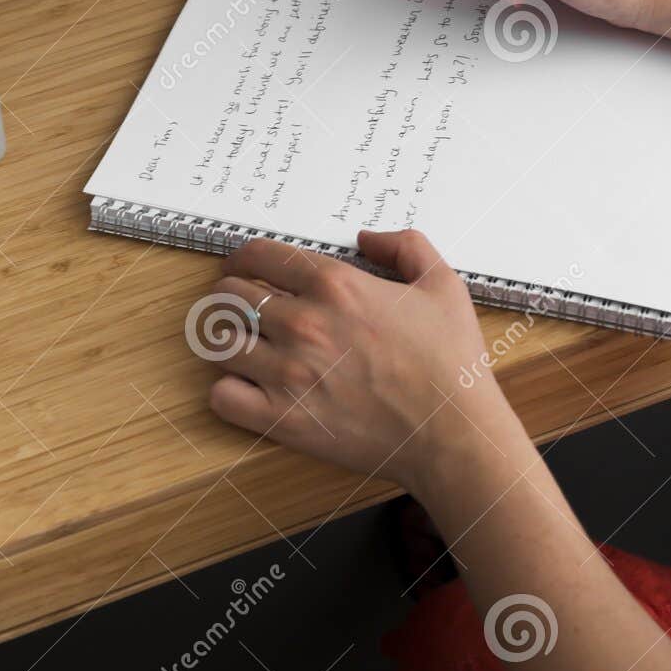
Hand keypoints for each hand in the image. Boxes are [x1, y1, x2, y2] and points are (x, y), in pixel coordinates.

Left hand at [206, 229, 531, 496]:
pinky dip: (227, 389)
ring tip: (242, 346)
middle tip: (241, 308)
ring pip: (218, 342)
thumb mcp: (443, 284)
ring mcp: (288, 373)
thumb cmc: (450, 364)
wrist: (452, 433)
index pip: (258, 255)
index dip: (242, 258)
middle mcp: (303, 323)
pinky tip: (248, 387)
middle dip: (231, 296)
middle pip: (229, 295)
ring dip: (226, 340)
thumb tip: (366, 237)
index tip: (241, 268)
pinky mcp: (282, 419)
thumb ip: (406, 246)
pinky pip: (221, 396)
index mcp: (335, 285)